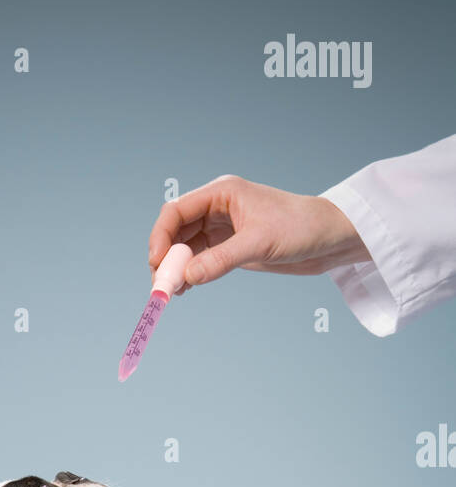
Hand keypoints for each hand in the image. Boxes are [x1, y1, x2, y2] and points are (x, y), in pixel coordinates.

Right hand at [148, 175, 370, 289]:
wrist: (329, 238)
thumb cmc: (300, 228)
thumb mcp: (259, 243)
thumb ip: (221, 260)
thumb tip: (185, 278)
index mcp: (221, 193)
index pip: (176, 211)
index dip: (160, 237)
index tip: (157, 264)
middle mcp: (217, 208)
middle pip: (176, 231)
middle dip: (165, 257)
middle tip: (161, 286)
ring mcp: (222, 228)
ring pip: (185, 247)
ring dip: (175, 268)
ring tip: (172, 293)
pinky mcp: (229, 246)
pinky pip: (199, 259)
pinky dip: (190, 274)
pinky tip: (186, 289)